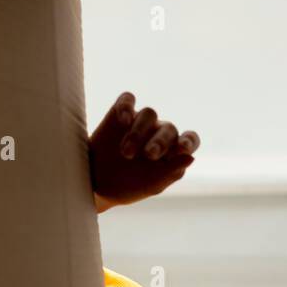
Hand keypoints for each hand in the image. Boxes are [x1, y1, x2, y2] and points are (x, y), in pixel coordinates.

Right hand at [88, 91, 199, 210]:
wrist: (95, 183)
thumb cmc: (128, 186)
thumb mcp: (151, 184)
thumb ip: (172, 171)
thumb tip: (191, 158)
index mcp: (173, 151)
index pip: (189, 140)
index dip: (189, 141)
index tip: (183, 148)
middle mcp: (159, 133)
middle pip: (168, 128)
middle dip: (160, 142)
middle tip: (149, 155)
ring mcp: (140, 121)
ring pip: (149, 114)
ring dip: (140, 132)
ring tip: (126, 153)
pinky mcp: (119, 112)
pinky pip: (127, 100)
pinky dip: (126, 107)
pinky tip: (122, 120)